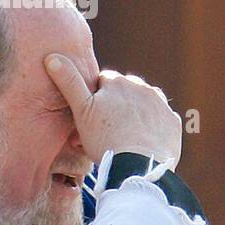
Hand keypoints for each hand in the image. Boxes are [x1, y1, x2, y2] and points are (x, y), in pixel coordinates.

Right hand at [44, 55, 182, 168]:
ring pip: (144, 103)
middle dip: (117, 104)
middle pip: (125, 91)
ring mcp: (160, 104)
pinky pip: (160, 120)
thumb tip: (52, 57)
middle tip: (106, 129)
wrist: (139, 167)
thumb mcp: (81, 111)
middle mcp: (142, 87)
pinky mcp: (173, 122)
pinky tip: (143, 142)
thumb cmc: (105, 140)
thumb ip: (69, 83)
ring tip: (125, 136)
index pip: (102, 81)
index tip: (91, 115)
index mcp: (117, 82)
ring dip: (136, 113)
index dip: (95, 98)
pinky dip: (153, 127)